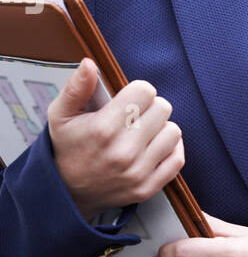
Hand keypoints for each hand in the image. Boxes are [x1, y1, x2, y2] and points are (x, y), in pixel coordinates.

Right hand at [48, 59, 183, 223]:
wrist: (67, 192)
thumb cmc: (67, 147)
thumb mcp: (60, 115)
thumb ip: (76, 87)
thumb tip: (90, 64)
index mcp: (103, 129)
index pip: (145, 91)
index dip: (138, 90)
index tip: (128, 99)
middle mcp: (123, 151)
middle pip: (163, 108)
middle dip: (150, 107)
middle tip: (135, 115)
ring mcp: (137, 172)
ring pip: (173, 131)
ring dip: (161, 128)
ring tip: (143, 131)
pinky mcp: (148, 187)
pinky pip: (178, 158)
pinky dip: (170, 149)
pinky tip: (153, 146)